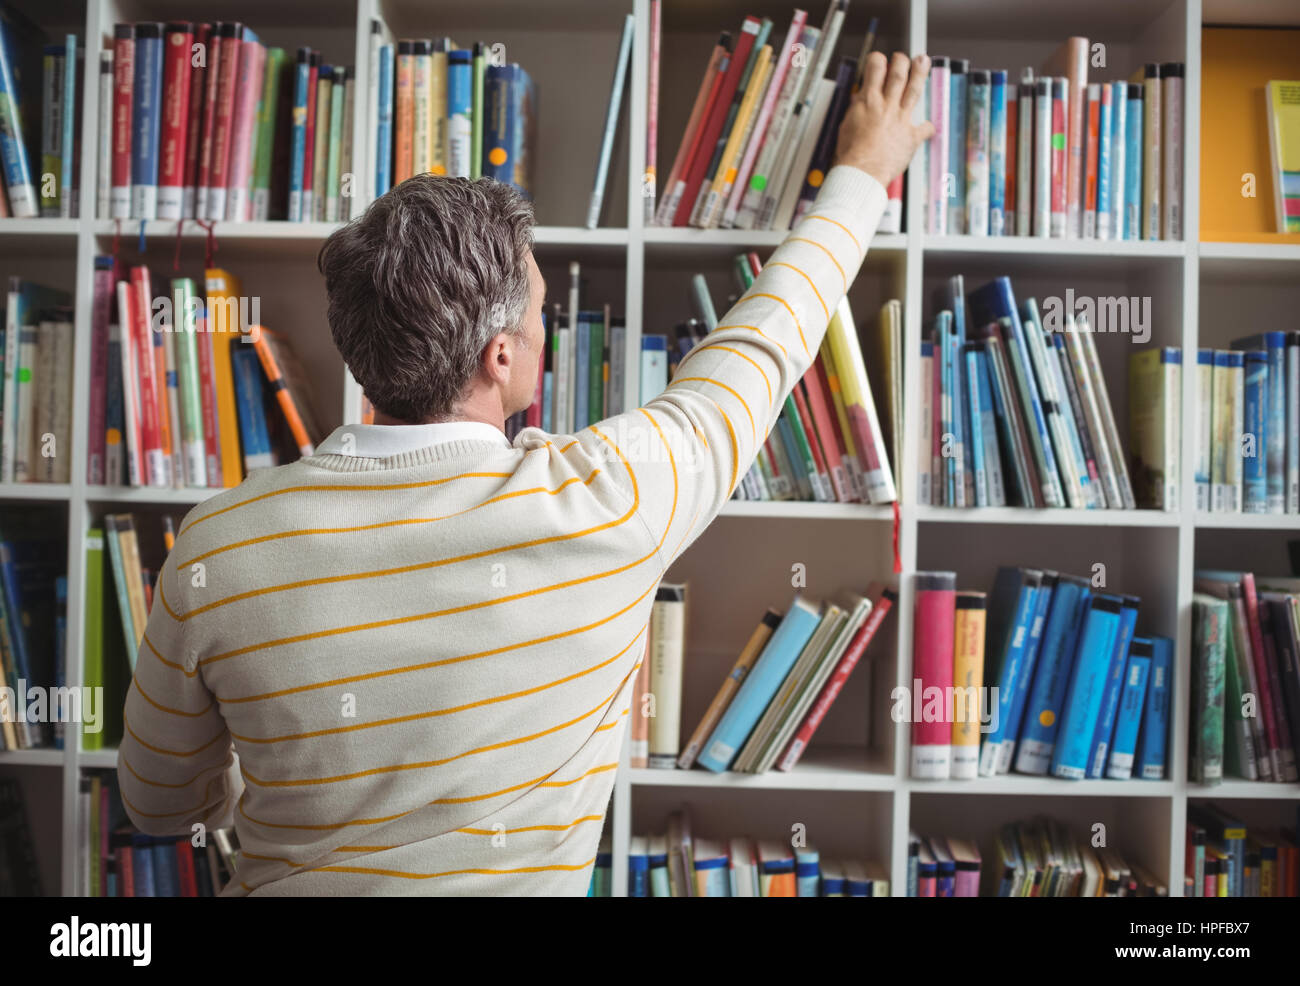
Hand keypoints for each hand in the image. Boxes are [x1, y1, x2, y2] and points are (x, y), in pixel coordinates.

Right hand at [833, 52, 933, 188]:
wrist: (862, 172)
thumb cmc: (851, 154)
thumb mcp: (847, 125)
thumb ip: (856, 110)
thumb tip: (859, 101)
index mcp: (868, 102)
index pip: (875, 69)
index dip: (878, 60)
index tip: (880, 59)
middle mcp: (886, 106)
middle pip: (898, 74)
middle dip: (901, 61)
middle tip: (903, 57)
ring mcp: (901, 119)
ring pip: (913, 89)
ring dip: (920, 73)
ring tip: (923, 61)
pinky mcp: (911, 136)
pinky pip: (925, 128)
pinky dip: (928, 127)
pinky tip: (929, 126)